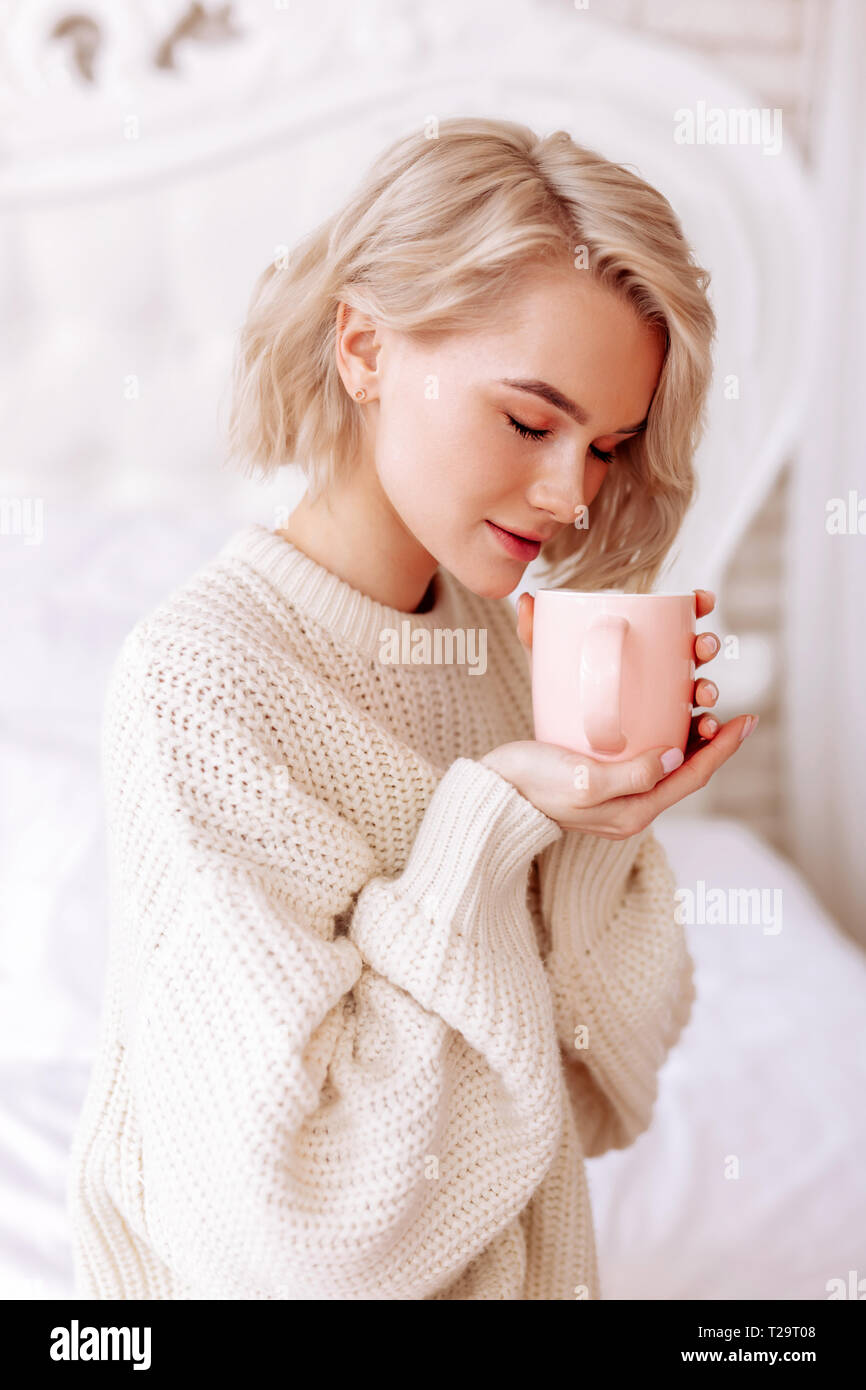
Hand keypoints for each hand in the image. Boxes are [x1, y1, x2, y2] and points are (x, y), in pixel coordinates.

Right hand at [480, 589, 757, 837]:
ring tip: (693, 689)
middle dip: (707, 727)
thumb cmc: (531, 785)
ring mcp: (616, 787)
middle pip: (685, 763)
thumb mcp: (584, 782)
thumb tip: (675, 754)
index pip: (693, 776)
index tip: (747, 718)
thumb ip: (632, 776)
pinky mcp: (599, 770)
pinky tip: (656, 699)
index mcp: (634, 810)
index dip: (723, 748)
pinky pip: (642, 746)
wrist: (492, 791)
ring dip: (685, 720)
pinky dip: (657, 721)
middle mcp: (632, 802)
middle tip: (711, 687)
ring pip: (666, 752)